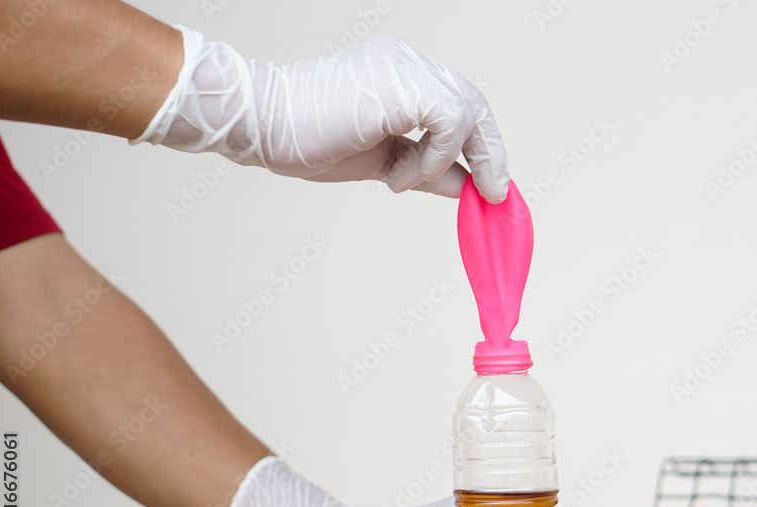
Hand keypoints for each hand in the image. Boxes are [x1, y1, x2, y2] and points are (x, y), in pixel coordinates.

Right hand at [134, 28, 508, 202]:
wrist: (263, 124)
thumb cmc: (309, 140)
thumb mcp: (385, 163)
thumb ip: (427, 170)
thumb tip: (468, 187)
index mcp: (404, 76)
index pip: (461, 105)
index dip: (482, 146)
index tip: (489, 184)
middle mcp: (409, 63)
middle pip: (474, 104)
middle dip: (489, 154)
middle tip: (492, 194)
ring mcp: (406, 66)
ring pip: (465, 112)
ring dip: (444, 160)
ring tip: (401, 179)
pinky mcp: (400, 82)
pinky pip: (447, 122)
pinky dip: (434, 157)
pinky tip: (399, 173)